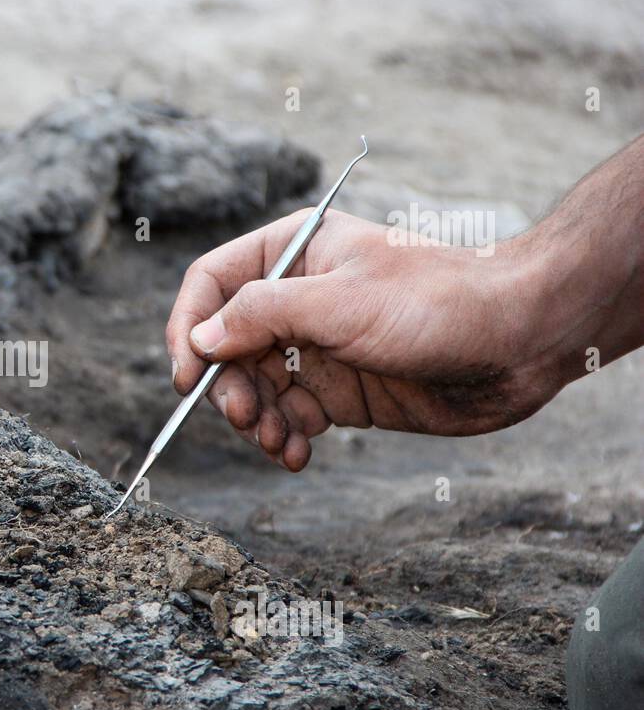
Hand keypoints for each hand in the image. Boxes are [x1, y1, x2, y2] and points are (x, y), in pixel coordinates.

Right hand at [165, 209, 567, 470]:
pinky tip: (295, 455)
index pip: (211, 285)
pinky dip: (284, 438)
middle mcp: (297, 299)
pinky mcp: (341, 391)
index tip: (188, 376)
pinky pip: (291, 417)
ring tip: (277, 442)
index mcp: (292, 254)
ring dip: (255, 420)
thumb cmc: (437, 302)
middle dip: (228, 387)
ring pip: (255, 387)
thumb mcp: (339, 303)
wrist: (521, 341)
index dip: (189, 328)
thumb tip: (200, 342)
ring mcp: (318, 347)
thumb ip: (261, 317)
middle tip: (247, 417)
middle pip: (226, 346)